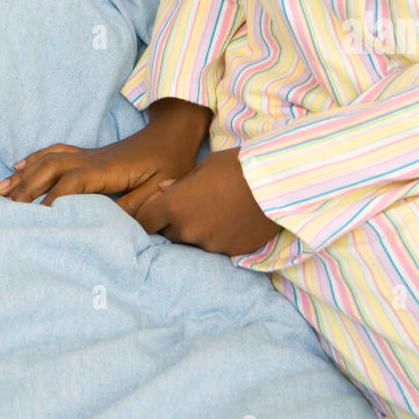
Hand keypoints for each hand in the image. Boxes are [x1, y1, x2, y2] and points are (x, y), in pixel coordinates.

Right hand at [0, 117, 205, 214]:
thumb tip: (113, 228)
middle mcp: (92, 159)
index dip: (52, 201)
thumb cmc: (170, 163)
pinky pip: (55, 152)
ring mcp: (88, 153)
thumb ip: (138, 208)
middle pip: (50, 170)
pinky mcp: (89, 153)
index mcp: (108, 169)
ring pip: (47, 160)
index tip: (36, 220)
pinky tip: (19, 166)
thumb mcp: (162, 188)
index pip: (71, 185)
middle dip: (25, 189)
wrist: (174, 132)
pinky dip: (34, 159)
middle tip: (3, 208)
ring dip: (23, 175)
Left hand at [136, 148, 282, 256]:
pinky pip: (217, 247)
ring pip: (193, 242)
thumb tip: (163, 190)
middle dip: (173, 224)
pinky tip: (233, 221)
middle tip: (189, 209)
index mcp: (174, 206)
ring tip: (216, 213)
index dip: (148, 217)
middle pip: (168, 234)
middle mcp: (187, 230)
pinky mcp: (230, 252)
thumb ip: (179, 183)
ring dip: (197, 232)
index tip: (155, 212)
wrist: (273, 182)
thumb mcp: (203, 166)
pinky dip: (220, 237)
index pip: (145, 222)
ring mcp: (209, 245)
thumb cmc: (234, 166)